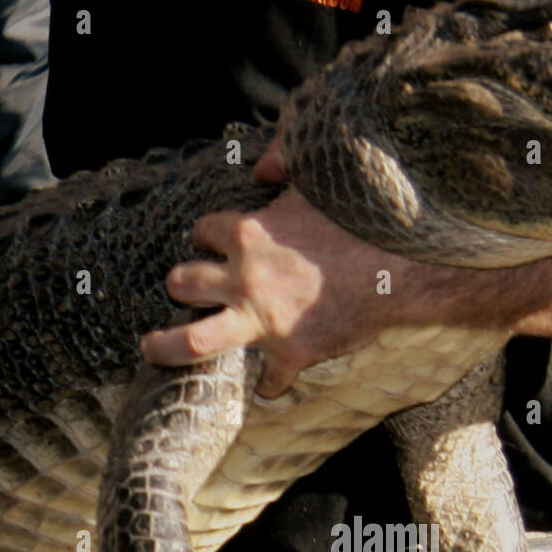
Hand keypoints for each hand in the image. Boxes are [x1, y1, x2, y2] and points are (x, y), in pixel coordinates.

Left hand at [140, 142, 433, 397]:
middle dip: (180, 284)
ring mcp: (264, 320)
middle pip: (183, 282)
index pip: (204, 231)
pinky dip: (268, 384)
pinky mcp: (290, 352)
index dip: (208, 236)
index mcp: (248, 234)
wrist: (400, 271)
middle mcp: (245, 280)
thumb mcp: (317, 182)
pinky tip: (268, 386)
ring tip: (151, 347)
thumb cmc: (361, 225)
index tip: (212, 242)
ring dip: (166, 344)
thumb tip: (261, 166)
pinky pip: (267, 380)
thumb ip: (284, 164)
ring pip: (192, 340)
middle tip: (181, 288)